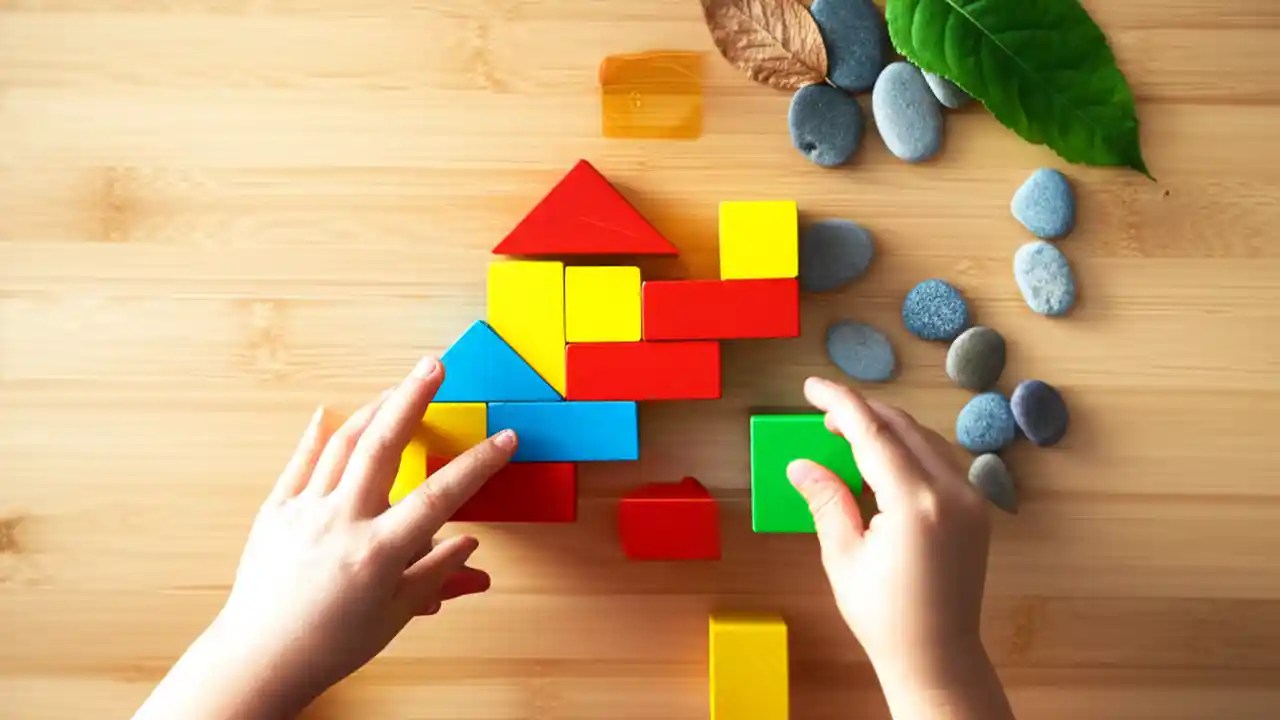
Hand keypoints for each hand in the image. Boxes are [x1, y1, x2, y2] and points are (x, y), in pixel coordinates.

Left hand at [134, 357, 516, 719]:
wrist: (259, 660)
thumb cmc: (330, 645)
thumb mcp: (395, 614)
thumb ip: (436, 575)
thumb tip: (471, 550)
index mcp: (378, 552)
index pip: (440, 496)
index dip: (478, 464)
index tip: (504, 439)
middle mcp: (341, 522)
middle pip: (382, 445)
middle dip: (413, 398)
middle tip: (435, 366)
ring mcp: (304, 512)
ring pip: (343, 444)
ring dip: (374, 408)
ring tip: (398, 386)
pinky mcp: (275, 512)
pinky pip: (299, 463)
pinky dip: (316, 435)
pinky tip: (330, 414)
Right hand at [787, 377, 1013, 719]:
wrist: (938, 655)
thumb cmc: (884, 615)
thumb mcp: (843, 555)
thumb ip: (826, 500)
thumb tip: (800, 464)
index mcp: (916, 503)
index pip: (873, 433)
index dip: (840, 403)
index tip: (813, 386)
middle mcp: (952, 492)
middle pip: (903, 427)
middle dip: (862, 411)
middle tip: (821, 412)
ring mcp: (971, 500)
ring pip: (926, 439)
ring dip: (887, 428)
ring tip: (845, 435)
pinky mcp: (977, 510)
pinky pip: (941, 460)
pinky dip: (909, 448)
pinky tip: (882, 460)